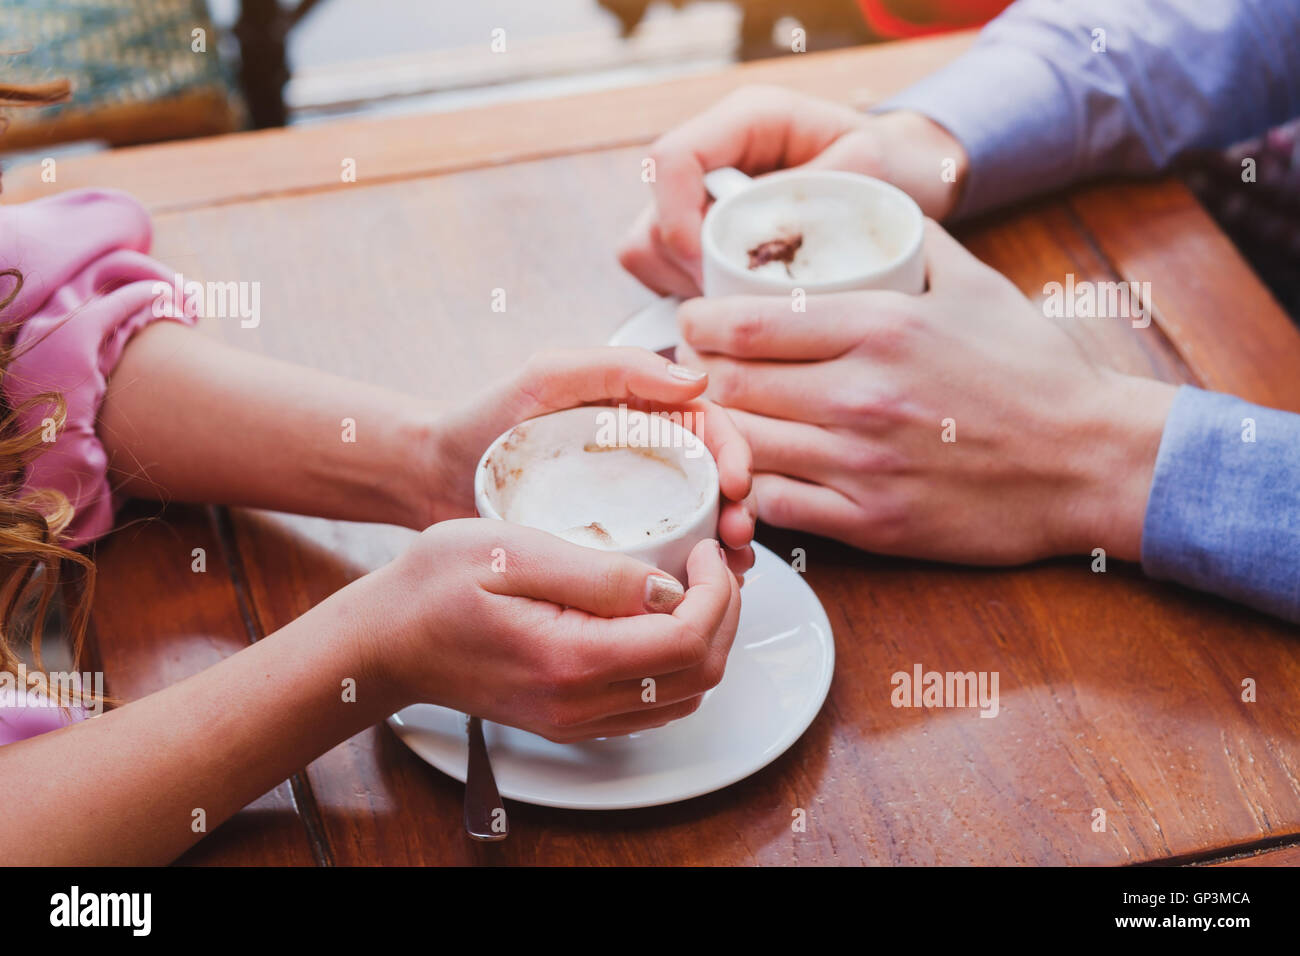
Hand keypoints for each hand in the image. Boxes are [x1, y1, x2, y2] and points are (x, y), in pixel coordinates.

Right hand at [367, 519, 740, 741]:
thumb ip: (596, 573)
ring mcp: (577, 719)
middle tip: (708, 563)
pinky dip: (678, 662)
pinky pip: (652, 705)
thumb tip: (668, 586)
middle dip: (724, 615)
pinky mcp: (571, 718)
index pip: (688, 643)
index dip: (717, 593)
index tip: (704, 549)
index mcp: (572, 660)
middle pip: (700, 676)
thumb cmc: (433, 587)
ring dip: (706, 640)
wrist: (385, 642)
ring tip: (692, 585)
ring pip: (685, 696)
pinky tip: (660, 616)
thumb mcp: (512, 552)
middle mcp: (581, 705)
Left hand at [422, 346, 754, 575]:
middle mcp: (646, 457)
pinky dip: (688, 574)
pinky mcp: (613, 544)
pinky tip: (694, 589)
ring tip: (729, 570)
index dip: (735, 453)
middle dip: (740, 508)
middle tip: (737, 537)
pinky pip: (663, 557)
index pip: (709, 427)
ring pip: (699, 522)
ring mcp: (632, 503)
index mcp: (642, 412)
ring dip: (725, 546)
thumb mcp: (549, 377)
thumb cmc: (487, 420)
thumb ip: (617, 367)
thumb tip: (696, 379)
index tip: (735, 484)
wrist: (434, 477)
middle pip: (715, 480)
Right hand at [617, 85, 967, 296]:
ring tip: (748, 306)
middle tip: (743, 299)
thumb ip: (814, 193)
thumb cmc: (891, 168)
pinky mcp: (701, 240)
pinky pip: (664, 278)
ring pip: (648, 254)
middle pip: (651, 219)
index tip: (710, 267)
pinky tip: (740, 310)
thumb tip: (765, 232)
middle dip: (687, 270)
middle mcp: (713, 158)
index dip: (677, 219)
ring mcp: (700, 202)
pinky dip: (693, 300)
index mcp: (746, 122)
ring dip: (688, 290)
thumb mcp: (869, 168)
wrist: (904, 181)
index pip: (671, 160)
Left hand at [674, 220, 1177, 564]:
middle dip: (698, 376)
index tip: (693, 323)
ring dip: (719, 432)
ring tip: (717, 419)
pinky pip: (775, 507)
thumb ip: (912, 241)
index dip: (697, 323)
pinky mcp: (871, 523)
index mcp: (881, 327)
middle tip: (697, 372)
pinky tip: (756, 472)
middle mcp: (862, 395)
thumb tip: (864, 204)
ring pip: (742, 446)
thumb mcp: (976, 285)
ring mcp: (863, 465)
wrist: (1089, 463)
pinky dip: (751, 489)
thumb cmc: (1033, 373)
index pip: (744, 324)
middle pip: (729, 385)